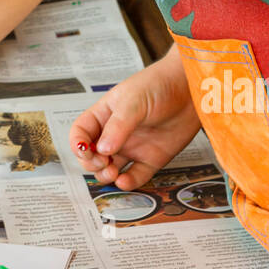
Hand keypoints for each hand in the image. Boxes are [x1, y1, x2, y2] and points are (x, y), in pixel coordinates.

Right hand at [70, 43, 199, 189]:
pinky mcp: (151, 159)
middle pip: (92, 156)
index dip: (78, 144)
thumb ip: (118, 126)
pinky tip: (125, 181)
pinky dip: (128, 183)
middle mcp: (116, 133)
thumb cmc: (158, 85)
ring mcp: (133, 147)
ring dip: (106, 176)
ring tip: (113, 172)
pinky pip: (135, 176)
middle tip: (103, 163)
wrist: (190, 89)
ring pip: (110, 169)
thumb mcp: (133, 101)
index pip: (81, 133)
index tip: (86, 151)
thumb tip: (102, 150)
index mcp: (104, 115)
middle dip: (92, 164)